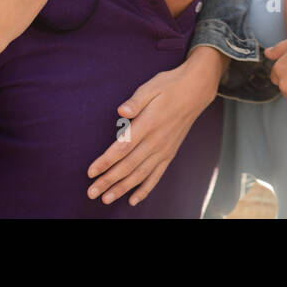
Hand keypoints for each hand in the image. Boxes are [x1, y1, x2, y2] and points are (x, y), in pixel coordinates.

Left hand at [85, 48, 225, 205]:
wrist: (196, 90)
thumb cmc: (169, 86)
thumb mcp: (151, 86)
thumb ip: (135, 101)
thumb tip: (121, 111)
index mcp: (148, 123)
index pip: (123, 147)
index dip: (105, 161)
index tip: (90, 172)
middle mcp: (156, 141)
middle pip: (128, 165)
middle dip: (108, 181)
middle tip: (91, 193)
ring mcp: (164, 149)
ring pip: (141, 174)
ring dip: (123, 188)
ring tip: (106, 199)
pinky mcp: (170, 153)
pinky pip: (157, 175)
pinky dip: (145, 189)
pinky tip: (133, 200)